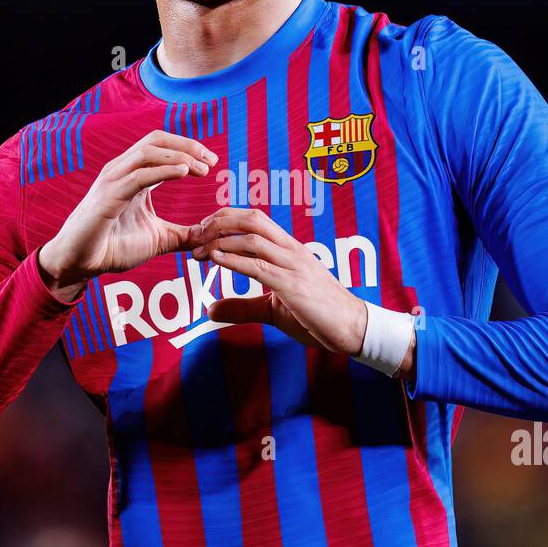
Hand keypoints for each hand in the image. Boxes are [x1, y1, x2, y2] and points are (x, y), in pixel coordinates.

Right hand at [39, 131, 217, 300]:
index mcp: (134, 176)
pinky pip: (138, 176)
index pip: (162, 147)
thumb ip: (183, 235)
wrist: (81, 263)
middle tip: (211, 160)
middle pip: (156, 140)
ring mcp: (113, 181)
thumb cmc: (113, 247)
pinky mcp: (108, 197)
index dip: (188, 148)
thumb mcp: (158, 239)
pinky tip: (183, 172)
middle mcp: (122, 171)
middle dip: (186, 145)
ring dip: (178, 155)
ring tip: (201, 169)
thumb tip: (208, 235)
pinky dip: (163, 170)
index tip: (212, 162)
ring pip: (147, 152)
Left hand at [188, 207, 368, 354]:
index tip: (202, 232)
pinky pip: (260, 266)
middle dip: (219, 222)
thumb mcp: (273, 309)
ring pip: (253, 239)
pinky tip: (216, 260)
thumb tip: (210, 310)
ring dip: (220, 242)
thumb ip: (243, 306)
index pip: (254, 220)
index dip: (225, 220)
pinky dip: (234, 260)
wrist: (352, 328)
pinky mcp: (293, 285)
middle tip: (195, 235)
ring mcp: (293, 265)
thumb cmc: (317, 316)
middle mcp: (291, 250)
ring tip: (198, 251)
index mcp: (289, 250)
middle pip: (252, 219)